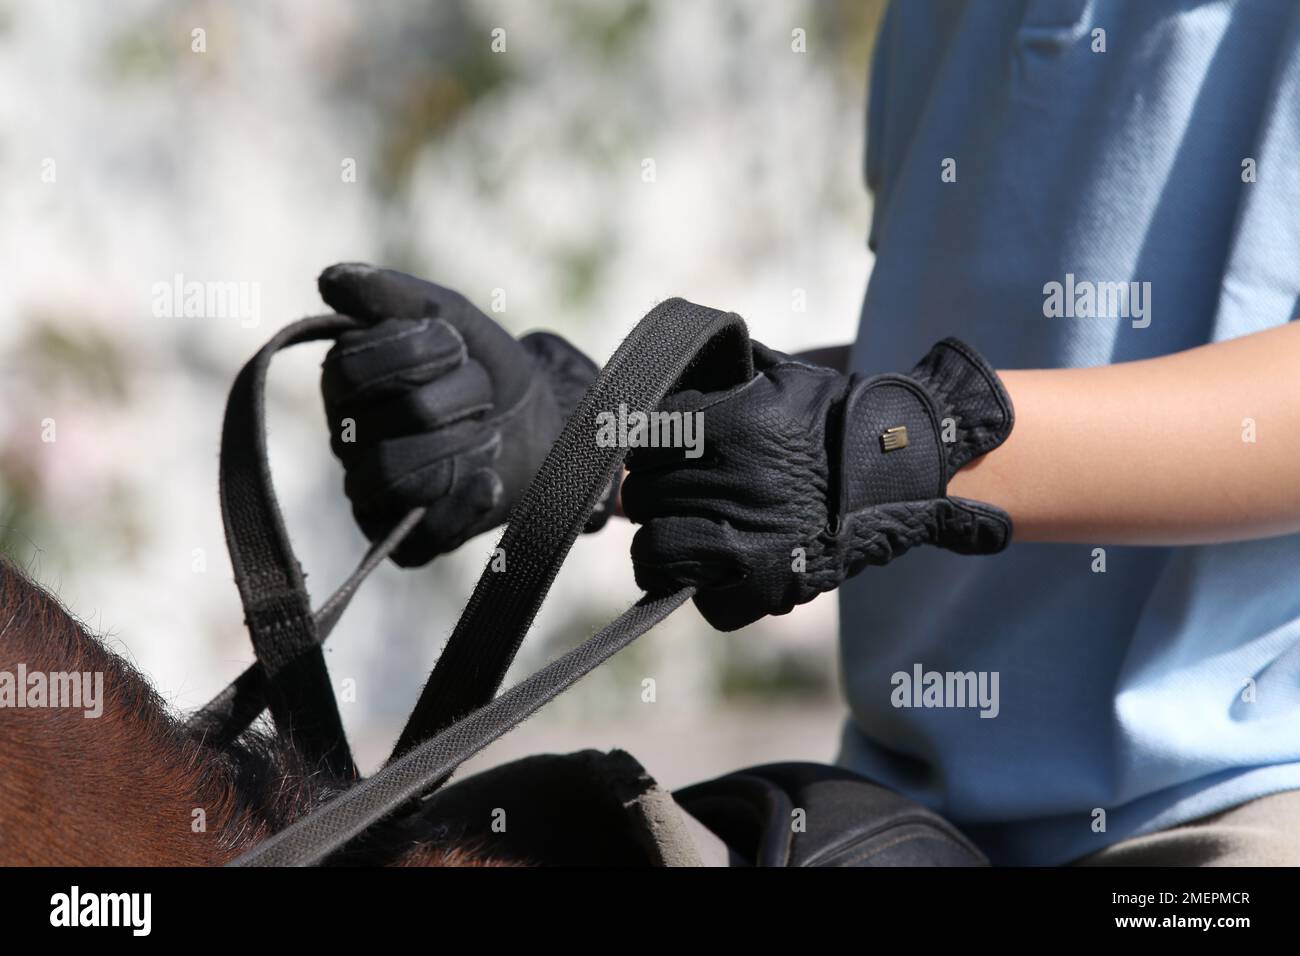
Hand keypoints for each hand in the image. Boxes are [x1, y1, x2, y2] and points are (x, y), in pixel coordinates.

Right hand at [318, 263, 607, 564]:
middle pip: (388, 418)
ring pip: (394, 475)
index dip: (414, 353)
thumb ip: (392, 295)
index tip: (455, 345)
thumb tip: (328, 280)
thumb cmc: (483, 368)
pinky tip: (489, 479)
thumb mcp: (448, 317)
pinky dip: (460, 503)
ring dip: (461, 445)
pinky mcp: (408, 541)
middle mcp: (346, 442)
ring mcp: (374, 496)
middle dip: (453, 395)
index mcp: (344, 387)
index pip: (350, 369)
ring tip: (491, 433)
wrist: (541, 424)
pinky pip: (418, 533)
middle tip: (482, 391)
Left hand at [621, 339, 1013, 629]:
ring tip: (672, 533)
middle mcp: (741, 482)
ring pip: (658, 547)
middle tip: (668, 490)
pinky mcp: (771, 585)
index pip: (649, 439)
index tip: (659, 450)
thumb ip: (721, 372)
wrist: (898, 467)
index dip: (648, 445)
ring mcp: (755, 538)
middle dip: (650, 490)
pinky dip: (704, 590)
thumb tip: (666, 371)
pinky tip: (712, 569)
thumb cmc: (831, 417)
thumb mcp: (781, 376)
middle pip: (646, 493)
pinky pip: (705, 601)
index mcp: (738, 426)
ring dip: (659, 542)